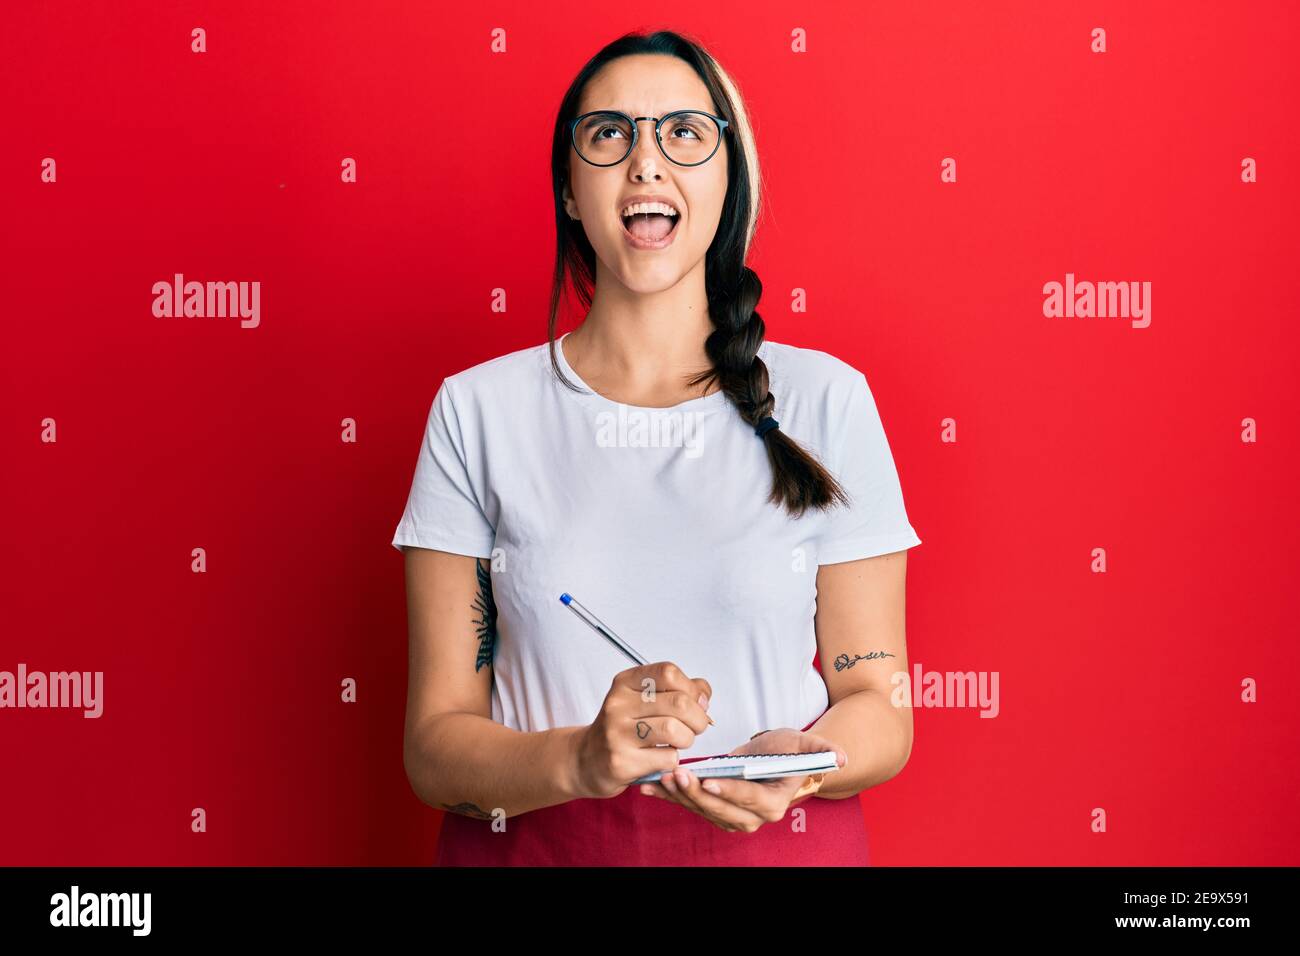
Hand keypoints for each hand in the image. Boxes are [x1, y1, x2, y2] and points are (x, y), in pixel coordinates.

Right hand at [570, 661, 712, 798]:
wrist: (587, 759)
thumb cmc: (623, 728)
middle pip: (679, 702)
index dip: (692, 688)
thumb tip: (704, 695)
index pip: (668, 672)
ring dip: (687, 739)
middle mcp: (618, 704)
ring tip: (678, 742)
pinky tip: (661, 757)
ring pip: (675, 730)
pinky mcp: (622, 762)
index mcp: (625, 683)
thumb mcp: (643, 699)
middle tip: (695, 726)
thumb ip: (678, 690)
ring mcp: (618, 734)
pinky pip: (667, 758)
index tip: (697, 701)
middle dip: (698, 718)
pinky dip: (673, 760)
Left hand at [639, 728, 846, 831]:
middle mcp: (751, 816)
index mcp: (774, 802)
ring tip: (660, 778)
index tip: (710, 781)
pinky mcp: (712, 806)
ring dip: (679, 796)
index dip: (730, 792)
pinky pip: (688, 803)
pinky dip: (667, 796)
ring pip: (702, 808)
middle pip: (721, 809)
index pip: (751, 801)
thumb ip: (822, 749)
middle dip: (697, 795)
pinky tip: (648, 787)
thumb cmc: (791, 751)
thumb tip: (841, 756)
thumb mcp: (807, 744)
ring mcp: (729, 814)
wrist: (777, 759)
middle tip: (678, 776)